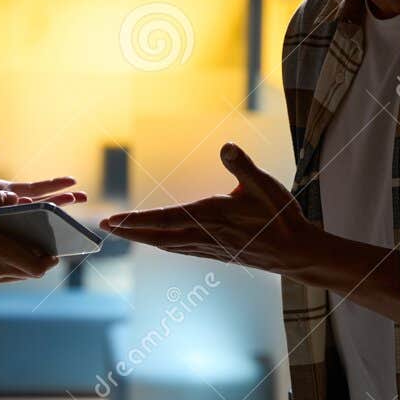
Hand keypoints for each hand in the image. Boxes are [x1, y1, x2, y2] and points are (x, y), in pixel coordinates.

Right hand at [0, 191, 58, 287]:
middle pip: (32, 272)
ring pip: (18, 275)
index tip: (55, 245)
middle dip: (42, 258)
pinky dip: (11, 265)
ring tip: (27, 245)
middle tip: (45, 243)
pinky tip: (2, 251)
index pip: (38, 265)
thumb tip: (12, 195)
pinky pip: (3, 276)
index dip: (51, 257)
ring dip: (26, 262)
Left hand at [98, 143, 315, 273]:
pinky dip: (162, 243)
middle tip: (104, 226)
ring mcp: (207, 246)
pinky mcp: (214, 253)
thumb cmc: (281, 218)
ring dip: (142, 237)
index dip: (136, 220)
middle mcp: (203, 234)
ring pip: (165, 244)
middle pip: (156, 234)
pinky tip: (157, 241)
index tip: (113, 220)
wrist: (295, 253)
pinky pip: (179, 249)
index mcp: (210, 216)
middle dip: (129, 230)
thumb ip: (242, 166)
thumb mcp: (264, 186)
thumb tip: (226, 146)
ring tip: (123, 231)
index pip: (164, 218)